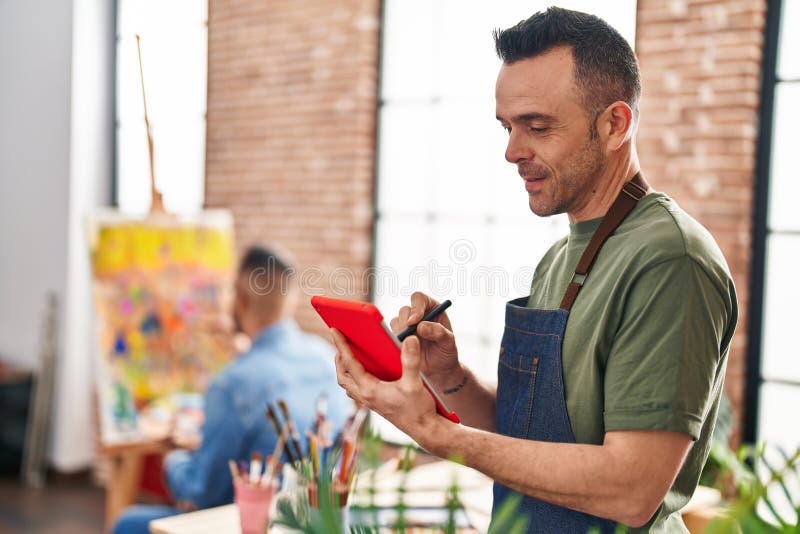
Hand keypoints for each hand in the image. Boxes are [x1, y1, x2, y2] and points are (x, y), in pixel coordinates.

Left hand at [330, 328, 439, 444]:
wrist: (424, 430)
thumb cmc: (418, 409)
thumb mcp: (414, 383)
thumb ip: (411, 361)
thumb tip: (410, 339)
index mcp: (370, 390)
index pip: (350, 364)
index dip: (341, 345)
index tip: (334, 331)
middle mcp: (366, 397)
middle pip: (342, 377)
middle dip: (339, 359)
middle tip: (339, 342)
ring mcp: (370, 402)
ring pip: (348, 385)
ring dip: (345, 370)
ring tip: (348, 356)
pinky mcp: (377, 404)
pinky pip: (357, 390)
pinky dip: (355, 378)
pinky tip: (365, 371)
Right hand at [389, 292, 459, 380]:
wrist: (439, 369)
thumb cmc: (446, 352)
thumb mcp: (449, 342)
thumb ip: (439, 332)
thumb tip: (421, 326)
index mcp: (432, 308)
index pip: (419, 299)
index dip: (415, 307)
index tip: (414, 321)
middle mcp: (418, 314)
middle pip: (405, 310)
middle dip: (406, 323)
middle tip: (409, 336)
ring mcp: (407, 325)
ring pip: (396, 321)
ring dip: (401, 332)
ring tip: (411, 345)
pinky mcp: (399, 336)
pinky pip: (391, 333)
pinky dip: (395, 340)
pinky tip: (404, 348)